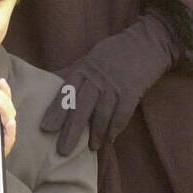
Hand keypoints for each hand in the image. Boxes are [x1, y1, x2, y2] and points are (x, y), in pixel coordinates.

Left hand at [0, 78, 16, 157]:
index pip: (3, 102)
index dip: (4, 91)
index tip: (1, 82)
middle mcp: (2, 126)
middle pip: (7, 109)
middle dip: (2, 98)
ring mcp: (4, 135)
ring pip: (9, 120)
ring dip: (5, 110)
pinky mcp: (5, 146)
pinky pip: (10, 137)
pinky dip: (10, 130)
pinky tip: (10, 123)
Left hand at [41, 11, 182, 154]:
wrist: (147, 42)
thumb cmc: (113, 52)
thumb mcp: (88, 59)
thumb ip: (70, 73)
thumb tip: (46, 82)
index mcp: (83, 70)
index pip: (66, 92)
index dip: (55, 111)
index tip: (46, 128)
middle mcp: (97, 77)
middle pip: (81, 106)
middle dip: (71, 129)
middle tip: (63, 150)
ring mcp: (115, 84)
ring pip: (102, 112)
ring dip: (96, 132)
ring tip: (91, 148)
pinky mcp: (133, 89)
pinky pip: (123, 112)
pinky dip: (116, 127)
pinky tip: (111, 139)